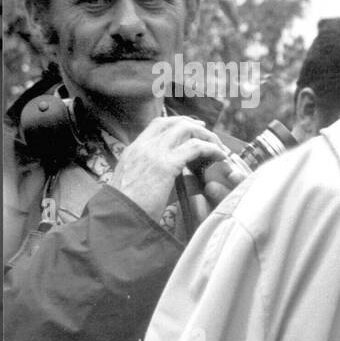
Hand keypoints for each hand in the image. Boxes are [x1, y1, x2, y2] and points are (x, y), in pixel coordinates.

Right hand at [109, 116, 243, 218]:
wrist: (119, 218)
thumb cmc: (131, 208)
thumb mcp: (143, 185)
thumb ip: (164, 177)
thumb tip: (190, 179)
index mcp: (134, 149)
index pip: (159, 124)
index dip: (180, 123)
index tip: (197, 128)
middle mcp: (143, 146)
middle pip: (175, 123)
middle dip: (197, 127)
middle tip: (212, 139)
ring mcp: (153, 153)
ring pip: (187, 129)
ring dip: (207, 136)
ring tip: (219, 149)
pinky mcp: (165, 165)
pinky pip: (196, 147)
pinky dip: (212, 149)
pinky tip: (220, 157)